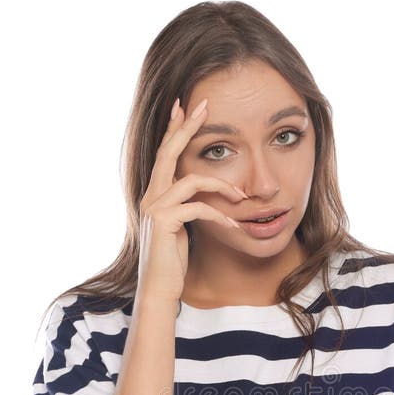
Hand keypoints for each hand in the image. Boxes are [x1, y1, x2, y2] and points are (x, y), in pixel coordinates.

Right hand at [137, 96, 248, 300]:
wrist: (159, 289)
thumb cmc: (173, 262)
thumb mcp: (182, 228)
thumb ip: (187, 207)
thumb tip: (203, 195)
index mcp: (154, 194)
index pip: (164, 154)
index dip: (174, 128)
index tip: (185, 106)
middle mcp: (150, 196)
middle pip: (168, 151)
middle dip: (186, 127)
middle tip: (202, 104)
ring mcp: (155, 208)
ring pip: (191, 180)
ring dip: (222, 186)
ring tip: (242, 197)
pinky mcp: (165, 223)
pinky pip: (199, 209)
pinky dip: (220, 216)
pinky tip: (235, 227)